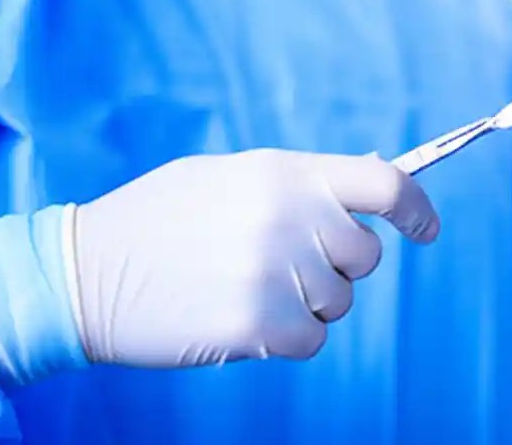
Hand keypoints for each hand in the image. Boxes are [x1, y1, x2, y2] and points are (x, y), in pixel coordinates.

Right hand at [72, 149, 438, 365]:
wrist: (85, 272)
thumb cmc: (161, 219)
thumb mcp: (230, 176)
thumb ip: (301, 180)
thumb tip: (373, 179)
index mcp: (286, 172)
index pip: (384, 184)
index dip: (416, 208)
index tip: (426, 228)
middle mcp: (289, 217)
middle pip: (365, 253)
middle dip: (337, 263)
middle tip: (282, 262)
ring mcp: (276, 272)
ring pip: (340, 300)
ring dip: (307, 301)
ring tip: (245, 285)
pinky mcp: (259, 324)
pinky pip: (313, 339)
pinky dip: (287, 337)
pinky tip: (240, 318)